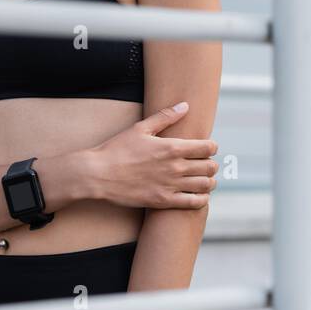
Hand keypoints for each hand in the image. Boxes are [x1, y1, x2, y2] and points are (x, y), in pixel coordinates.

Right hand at [87, 102, 218, 208]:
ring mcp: (170, 185)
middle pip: (210, 167)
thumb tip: (185, 106)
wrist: (98, 174)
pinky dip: (201, 199)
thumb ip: (166, 116)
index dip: (212, 147)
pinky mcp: (163, 201)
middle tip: (205, 164)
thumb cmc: (117, 149)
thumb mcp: (141, 128)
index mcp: (172, 147)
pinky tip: (198, 195)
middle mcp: (175, 167)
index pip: (208, 147)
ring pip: (205, 185)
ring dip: (209, 181)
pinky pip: (193, 203)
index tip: (207, 148)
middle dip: (212, 164)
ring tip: (204, 179)